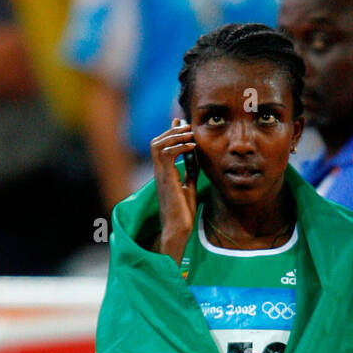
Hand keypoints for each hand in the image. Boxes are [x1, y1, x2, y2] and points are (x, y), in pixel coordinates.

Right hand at [150, 119, 197, 262]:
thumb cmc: (183, 212)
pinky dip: (179, 146)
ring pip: (158, 145)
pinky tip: (192, 147)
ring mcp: (160, 175)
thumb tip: (195, 159)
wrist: (179, 228)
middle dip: (172, 131)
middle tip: (188, 128)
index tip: (182, 124)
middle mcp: (159, 172)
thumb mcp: (189, 186)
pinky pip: (167, 154)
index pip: (161, 146)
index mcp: (163, 173)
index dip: (170, 132)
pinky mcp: (166, 179)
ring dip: (174, 136)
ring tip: (190, 135)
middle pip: (156, 142)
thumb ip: (190, 172)